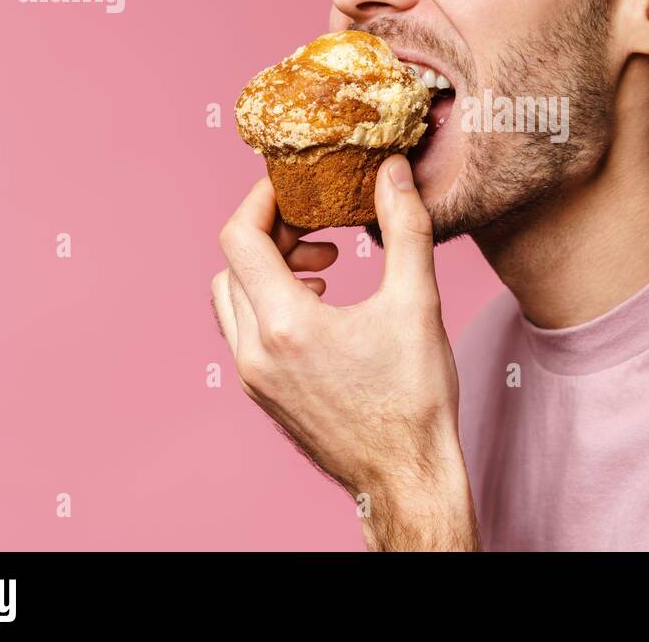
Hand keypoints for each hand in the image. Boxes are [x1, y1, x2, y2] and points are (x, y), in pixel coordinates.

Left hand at [211, 154, 479, 550]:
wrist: (406, 477)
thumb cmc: (413, 400)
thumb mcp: (417, 303)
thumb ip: (404, 228)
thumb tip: (392, 172)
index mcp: (285, 325)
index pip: (239, 238)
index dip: (262, 200)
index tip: (295, 185)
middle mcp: (254, 353)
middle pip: (233, 265)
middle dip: (273, 233)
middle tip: (319, 227)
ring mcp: (253, 379)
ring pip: (231, 299)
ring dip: (267, 269)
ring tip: (324, 269)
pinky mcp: (263, 395)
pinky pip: (244, 332)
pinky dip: (269, 303)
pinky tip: (321, 308)